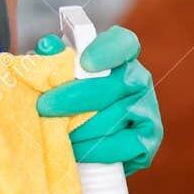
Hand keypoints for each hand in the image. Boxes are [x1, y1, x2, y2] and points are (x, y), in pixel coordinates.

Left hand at [34, 26, 162, 174]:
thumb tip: (47, 47)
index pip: (123, 43)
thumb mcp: (59, 75)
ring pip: (113, 119)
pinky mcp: (149, 139)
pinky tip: (78, 149)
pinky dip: (96, 150)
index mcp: (121, 54)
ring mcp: (148, 108)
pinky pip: (122, 145)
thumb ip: (53, 59)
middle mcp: (140, 78)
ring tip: (56, 131)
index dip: (106, 51)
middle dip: (73, 98)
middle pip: (112, 86)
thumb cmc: (70, 98)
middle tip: (44, 107)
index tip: (84, 63)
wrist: (88, 136)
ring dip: (80, 128)